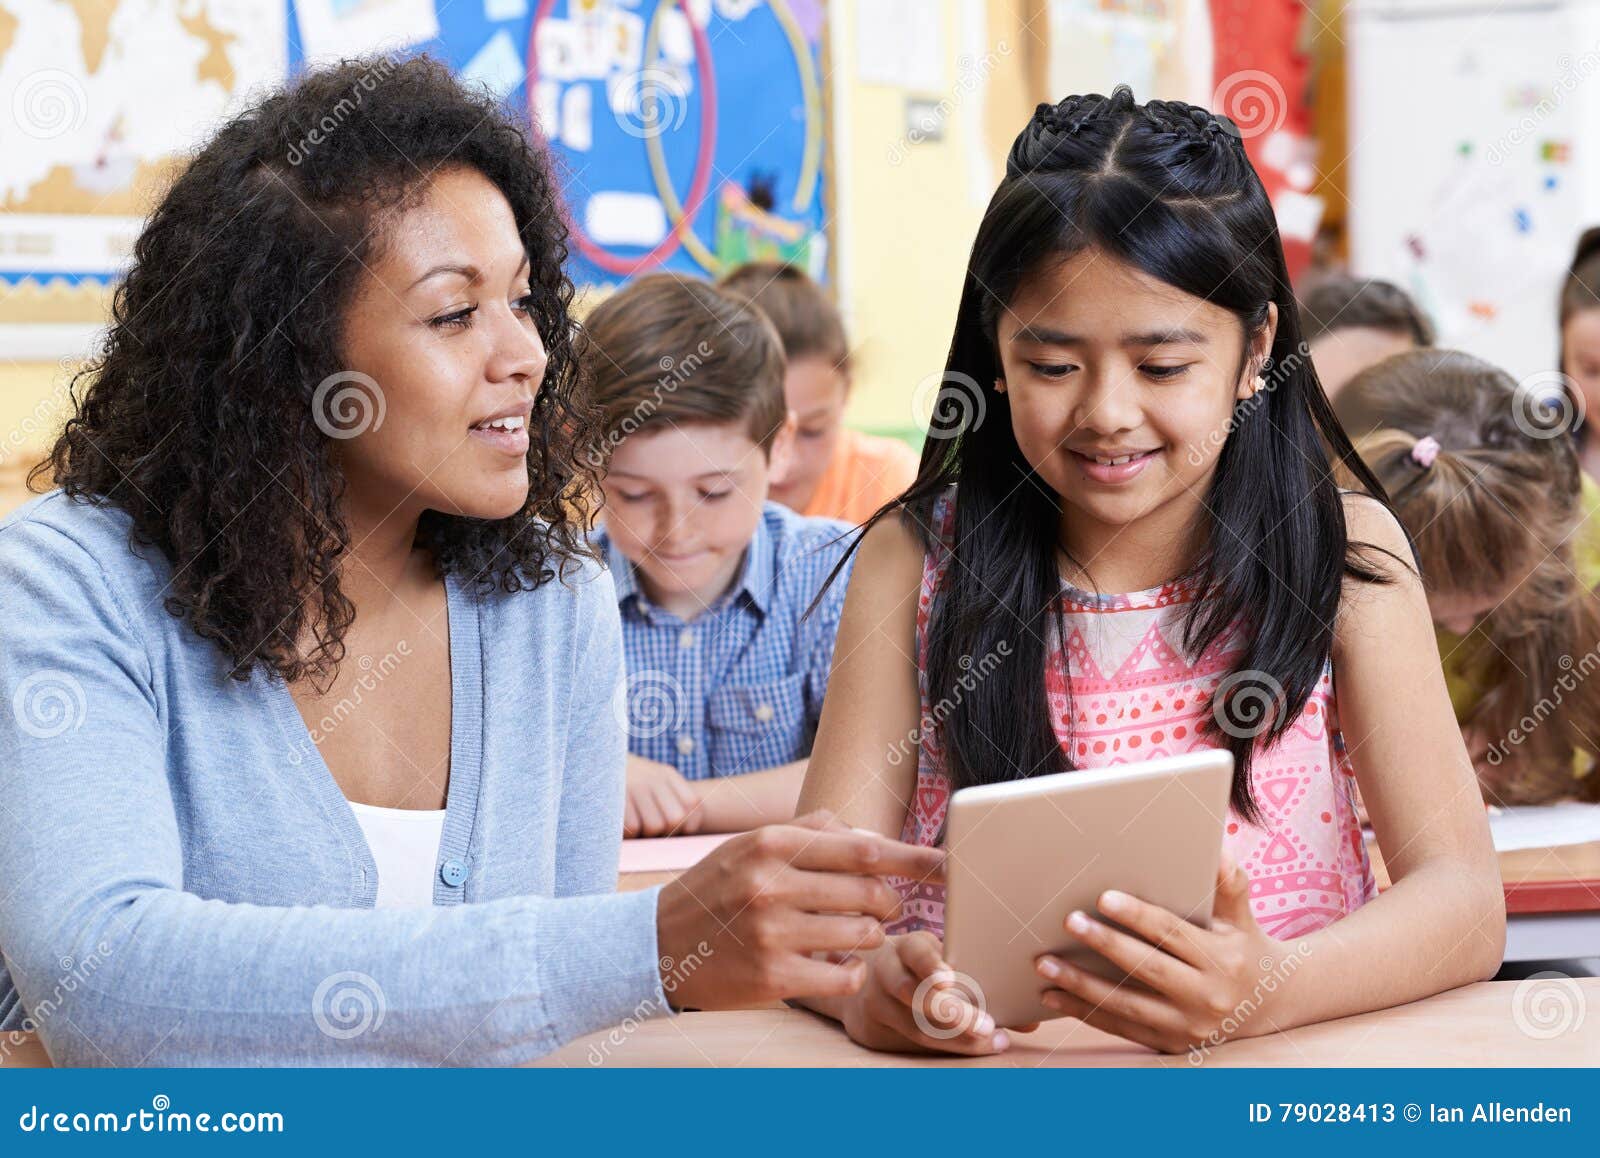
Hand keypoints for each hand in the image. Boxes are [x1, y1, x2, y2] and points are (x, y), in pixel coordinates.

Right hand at [624, 755, 702, 837]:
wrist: (594, 758)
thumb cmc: (627, 779)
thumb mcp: (654, 778)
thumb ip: (674, 797)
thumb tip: (688, 829)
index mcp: (667, 774)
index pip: (692, 803)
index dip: (690, 823)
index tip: (679, 829)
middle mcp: (653, 778)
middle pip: (675, 819)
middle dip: (666, 831)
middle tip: (653, 828)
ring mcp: (635, 786)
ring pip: (654, 826)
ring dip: (646, 833)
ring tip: (636, 823)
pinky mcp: (617, 797)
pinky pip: (633, 827)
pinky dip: (629, 832)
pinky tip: (622, 822)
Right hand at [655, 811, 945, 1010]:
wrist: (655, 945)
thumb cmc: (717, 889)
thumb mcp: (753, 845)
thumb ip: (814, 832)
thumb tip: (876, 839)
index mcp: (772, 843)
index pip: (864, 849)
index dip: (913, 859)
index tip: (945, 864)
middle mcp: (772, 884)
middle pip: (872, 893)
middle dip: (889, 903)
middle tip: (882, 907)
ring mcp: (772, 933)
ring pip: (862, 936)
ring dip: (869, 937)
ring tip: (851, 934)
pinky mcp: (772, 978)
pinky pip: (843, 976)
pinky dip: (849, 972)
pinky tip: (834, 965)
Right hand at [838, 930, 1014, 1054]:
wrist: (868, 987)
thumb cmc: (921, 971)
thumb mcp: (942, 963)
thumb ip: (981, 980)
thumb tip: (1031, 1018)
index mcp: (906, 948)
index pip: (915, 952)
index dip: (930, 965)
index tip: (949, 978)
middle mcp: (887, 973)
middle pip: (915, 995)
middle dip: (952, 1013)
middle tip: (987, 1025)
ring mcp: (879, 1004)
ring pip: (916, 1026)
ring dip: (956, 1037)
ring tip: (991, 1039)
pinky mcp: (877, 1030)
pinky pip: (914, 1043)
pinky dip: (948, 1047)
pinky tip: (977, 1048)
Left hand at [1033, 853, 1292, 1054]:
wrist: (1268, 1005)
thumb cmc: (1244, 945)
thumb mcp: (1241, 913)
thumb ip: (1229, 882)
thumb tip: (1215, 847)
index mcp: (1223, 960)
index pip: (1173, 934)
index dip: (1138, 916)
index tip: (1103, 898)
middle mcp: (1207, 997)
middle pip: (1147, 969)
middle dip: (1106, 945)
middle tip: (1069, 922)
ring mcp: (1188, 1026)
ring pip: (1127, 1006)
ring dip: (1082, 986)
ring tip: (1046, 964)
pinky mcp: (1171, 1044)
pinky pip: (1122, 1028)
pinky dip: (1086, 1013)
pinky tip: (1053, 997)